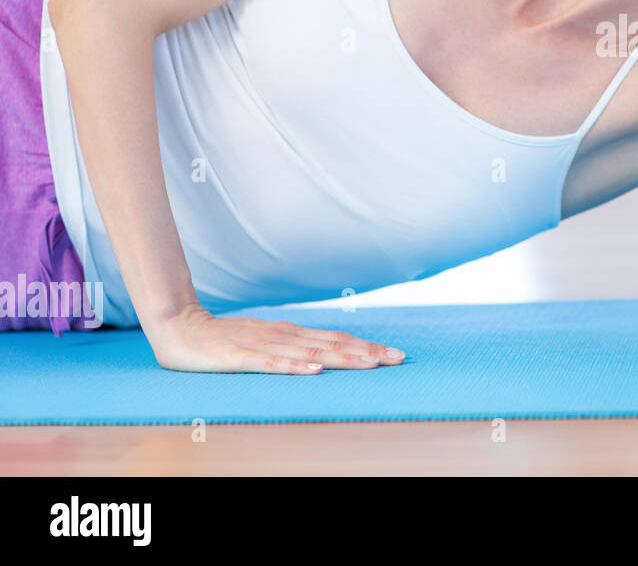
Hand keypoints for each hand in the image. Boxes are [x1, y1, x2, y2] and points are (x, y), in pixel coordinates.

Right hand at [146, 302, 405, 373]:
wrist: (179, 327)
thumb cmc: (225, 339)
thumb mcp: (267, 341)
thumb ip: (294, 347)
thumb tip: (328, 355)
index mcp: (292, 333)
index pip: (337, 339)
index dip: (367, 347)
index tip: (396, 356)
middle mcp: (283, 335)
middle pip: (332, 344)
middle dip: (367, 352)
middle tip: (398, 359)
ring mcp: (262, 344)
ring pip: (309, 353)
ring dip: (341, 358)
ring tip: (369, 364)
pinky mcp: (239, 357)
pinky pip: (270, 363)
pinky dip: (293, 367)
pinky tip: (313, 371)